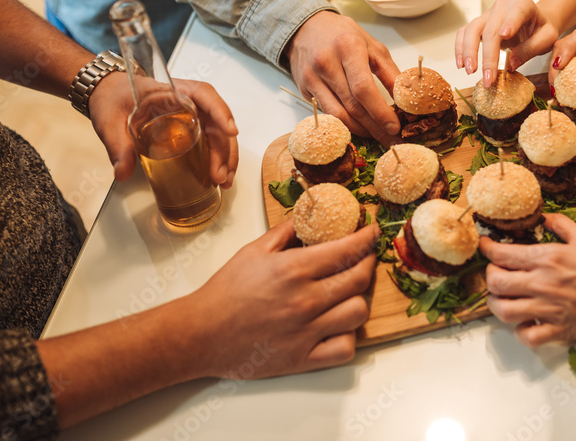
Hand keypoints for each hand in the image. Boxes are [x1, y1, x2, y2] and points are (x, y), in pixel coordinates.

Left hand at [88, 73, 239, 187]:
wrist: (107, 95)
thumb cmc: (113, 98)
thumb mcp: (111, 122)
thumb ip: (118, 146)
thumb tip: (122, 172)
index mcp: (172, 90)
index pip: (204, 95)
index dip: (221, 112)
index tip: (230, 130)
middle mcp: (189, 100)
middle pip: (217, 121)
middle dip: (224, 149)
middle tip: (220, 174)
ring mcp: (192, 113)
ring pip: (218, 133)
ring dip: (225, 156)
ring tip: (223, 180)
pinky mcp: (190, 126)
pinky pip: (210, 139)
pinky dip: (217, 157)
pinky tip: (216, 174)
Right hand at [185, 220, 377, 378]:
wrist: (202, 333)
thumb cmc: (225, 292)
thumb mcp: (253, 251)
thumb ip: (285, 232)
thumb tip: (308, 217)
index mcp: (294, 269)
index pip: (348, 250)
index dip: (367, 238)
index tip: (373, 232)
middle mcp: (305, 300)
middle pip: (360, 278)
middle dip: (369, 262)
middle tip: (366, 257)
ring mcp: (306, 332)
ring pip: (359, 312)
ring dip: (359, 299)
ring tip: (350, 292)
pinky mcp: (303, 359)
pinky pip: (345, 349)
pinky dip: (348, 337)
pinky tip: (338, 326)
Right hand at [287, 11, 400, 142]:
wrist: (306, 27)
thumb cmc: (343, 35)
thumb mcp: (372, 45)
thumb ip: (389, 72)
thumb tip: (405, 99)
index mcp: (347, 47)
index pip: (363, 88)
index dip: (380, 111)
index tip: (394, 126)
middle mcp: (326, 63)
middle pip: (352, 106)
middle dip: (375, 127)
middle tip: (392, 140)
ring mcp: (311, 78)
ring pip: (338, 115)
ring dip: (360, 131)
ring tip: (378, 136)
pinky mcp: (303, 89)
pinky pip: (327, 113)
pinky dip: (345, 124)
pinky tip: (360, 128)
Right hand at [454, 0, 560, 86]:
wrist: (534, 22)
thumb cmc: (541, 29)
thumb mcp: (547, 39)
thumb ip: (531, 49)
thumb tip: (511, 63)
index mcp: (523, 5)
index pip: (516, 12)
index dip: (510, 23)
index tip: (504, 36)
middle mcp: (502, 6)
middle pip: (491, 29)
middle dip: (488, 55)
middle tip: (488, 77)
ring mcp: (488, 14)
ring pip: (472, 29)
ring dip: (468, 51)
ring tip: (470, 71)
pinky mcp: (479, 23)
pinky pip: (464, 32)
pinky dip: (460, 47)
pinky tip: (461, 63)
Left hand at [482, 213, 575, 349]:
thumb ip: (561, 225)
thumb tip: (545, 218)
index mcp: (548, 259)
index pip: (502, 254)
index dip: (487, 248)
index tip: (485, 245)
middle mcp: (542, 284)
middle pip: (495, 282)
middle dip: (489, 275)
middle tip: (495, 271)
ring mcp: (548, 310)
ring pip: (503, 311)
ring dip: (497, 303)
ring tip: (504, 297)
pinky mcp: (557, 331)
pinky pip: (526, 336)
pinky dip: (519, 331)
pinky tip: (524, 322)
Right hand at [548, 24, 575, 126]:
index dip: (568, 49)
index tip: (559, 66)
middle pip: (566, 43)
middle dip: (556, 63)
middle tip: (555, 88)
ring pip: (560, 49)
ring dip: (555, 69)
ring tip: (555, 90)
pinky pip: (564, 56)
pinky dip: (559, 71)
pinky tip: (560, 88)